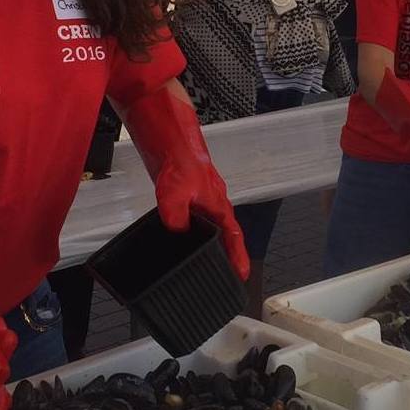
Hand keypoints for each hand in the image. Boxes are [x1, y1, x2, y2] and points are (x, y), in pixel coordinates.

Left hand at [121, 87, 251, 278]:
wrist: (167, 135)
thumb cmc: (181, 157)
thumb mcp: (176, 192)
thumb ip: (176, 217)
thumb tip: (176, 233)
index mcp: (218, 205)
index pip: (233, 237)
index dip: (238, 257)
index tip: (242, 274)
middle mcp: (211, 203)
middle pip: (222, 234)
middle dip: (223, 254)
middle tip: (219, 273)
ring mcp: (197, 198)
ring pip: (205, 226)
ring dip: (203, 243)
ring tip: (196, 260)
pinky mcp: (182, 192)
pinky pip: (188, 217)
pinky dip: (185, 230)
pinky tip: (173, 235)